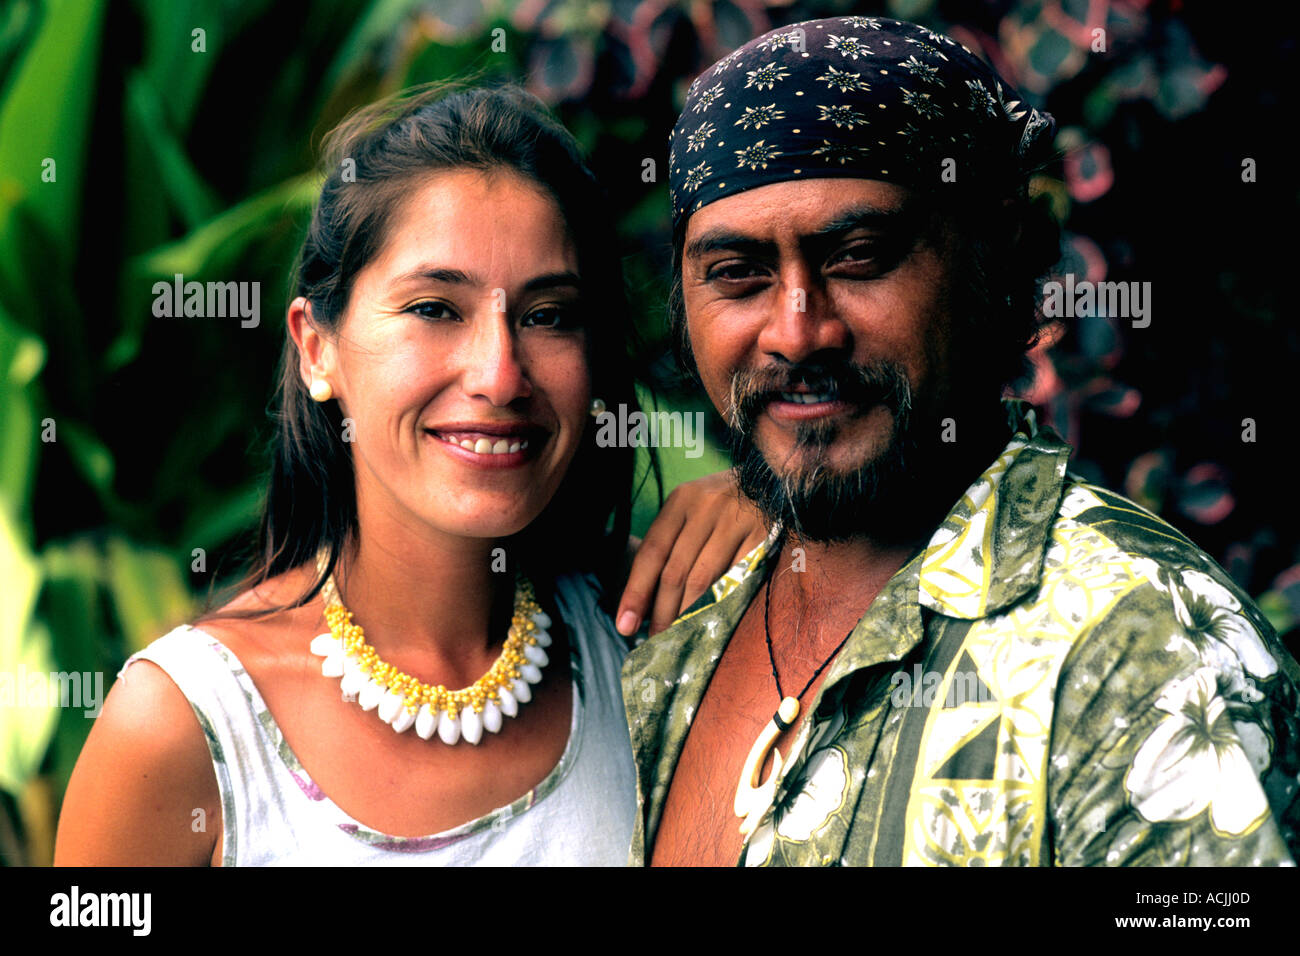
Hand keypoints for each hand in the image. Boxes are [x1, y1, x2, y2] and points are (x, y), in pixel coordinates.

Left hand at [616, 471, 767, 636]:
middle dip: (660, 612)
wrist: (775, 480)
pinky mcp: (762, 536)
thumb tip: (644, 600)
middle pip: (675, 571)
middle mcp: (706, 506)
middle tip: (654, 640)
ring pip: (703, 580)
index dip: (635, 592)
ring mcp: (736, 520)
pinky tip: (711, 620)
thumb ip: (671, 543)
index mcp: (681, 500)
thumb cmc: (724, 504)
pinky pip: (735, 579)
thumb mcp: (693, 508)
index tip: (624, 624)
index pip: (651, 552)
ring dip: (687, 614)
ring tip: (678, 636)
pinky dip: (720, 604)